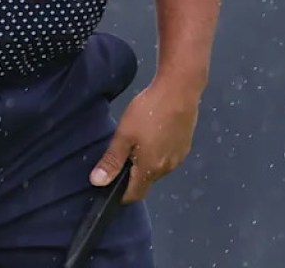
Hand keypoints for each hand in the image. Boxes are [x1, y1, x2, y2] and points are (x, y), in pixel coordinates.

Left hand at [90, 78, 200, 202]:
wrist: (180, 88)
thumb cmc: (149, 110)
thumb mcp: (124, 133)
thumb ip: (112, 160)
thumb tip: (97, 182)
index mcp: (150, 169)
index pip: (134, 195)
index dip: (121, 193)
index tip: (111, 181)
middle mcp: (168, 168)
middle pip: (146, 181)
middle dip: (134, 173)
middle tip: (124, 150)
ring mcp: (179, 156)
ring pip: (158, 168)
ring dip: (148, 161)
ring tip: (140, 137)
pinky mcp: (186, 144)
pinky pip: (169, 156)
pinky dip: (160, 150)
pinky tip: (156, 131)